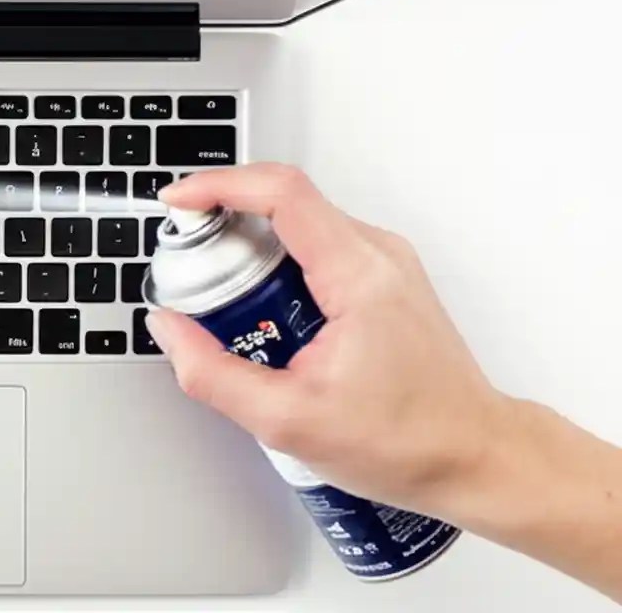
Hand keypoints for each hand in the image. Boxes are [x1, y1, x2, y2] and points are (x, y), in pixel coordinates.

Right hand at [145, 163, 509, 514]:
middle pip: (283, 203)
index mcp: (358, 274)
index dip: (219, 185)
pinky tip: (264, 315)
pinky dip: (276, 266)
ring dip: (250, 248)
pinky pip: (316, 249)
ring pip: (298, 225)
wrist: (474, 457)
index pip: (281, 192)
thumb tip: (168, 330)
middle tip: (192, 270)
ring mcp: (383, 263)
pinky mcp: (381, 279)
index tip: (179, 202)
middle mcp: (376, 254)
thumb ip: (213, 373)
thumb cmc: (408, 440)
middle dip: (224, 223)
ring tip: (226, 303)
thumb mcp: (287, 420)